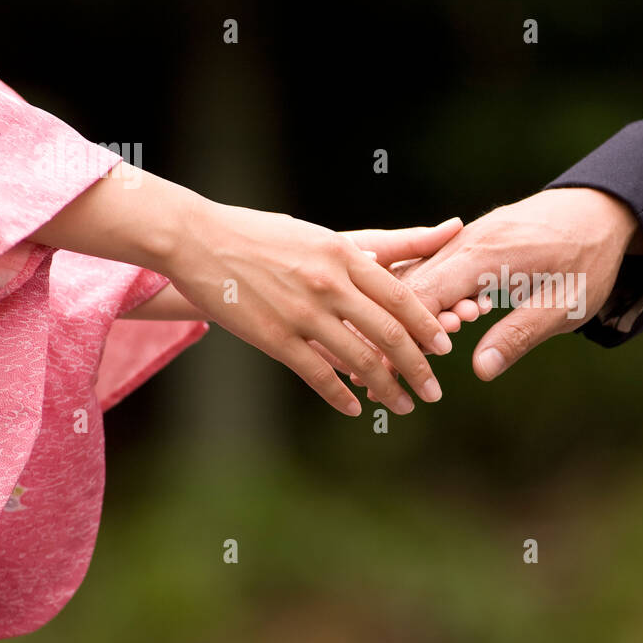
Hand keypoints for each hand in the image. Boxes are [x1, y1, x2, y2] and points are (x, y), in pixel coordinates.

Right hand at [164, 199, 452, 416]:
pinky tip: (355, 408)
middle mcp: (330, 285)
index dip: (428, 327)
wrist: (198, 239)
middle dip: (418, 368)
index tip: (445, 349)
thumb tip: (394, 259)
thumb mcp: (318, 234)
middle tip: (434, 392)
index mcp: (345, 255)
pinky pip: (318, 374)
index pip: (402, 297)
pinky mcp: (274, 337)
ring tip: (403, 405)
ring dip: (387, 388)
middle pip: (390, 334)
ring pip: (359, 360)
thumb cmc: (261, 234)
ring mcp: (302, 313)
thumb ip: (360, 252)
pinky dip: (341, 396)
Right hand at [399, 188, 641, 379]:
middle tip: (376, 376)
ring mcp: (467, 236)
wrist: (603, 211)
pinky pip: (435, 267)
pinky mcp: (472, 239)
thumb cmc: (589, 260)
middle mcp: (468, 240)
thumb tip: (480, 369)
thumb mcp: (564, 305)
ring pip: (418, 275)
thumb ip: (520, 334)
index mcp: (487, 255)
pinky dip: (425, 297)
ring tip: (394, 357)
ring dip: (408, 315)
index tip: (391, 371)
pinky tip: (427, 325)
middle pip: (411, 285)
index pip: (424, 295)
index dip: (404, 335)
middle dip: (394, 331)